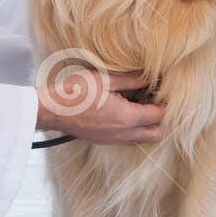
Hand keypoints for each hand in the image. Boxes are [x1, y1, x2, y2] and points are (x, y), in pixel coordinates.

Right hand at [36, 70, 164, 144]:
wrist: (51, 110)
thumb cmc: (76, 91)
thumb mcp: (105, 79)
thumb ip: (131, 79)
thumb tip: (150, 76)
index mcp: (126, 118)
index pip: (159, 116)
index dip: (164, 103)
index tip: (160, 90)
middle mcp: (123, 134)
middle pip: (157, 134)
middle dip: (161, 118)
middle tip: (154, 99)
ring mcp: (113, 140)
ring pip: (143, 138)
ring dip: (147, 124)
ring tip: (139, 103)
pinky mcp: (105, 140)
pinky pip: (129, 138)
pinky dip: (134, 127)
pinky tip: (125, 109)